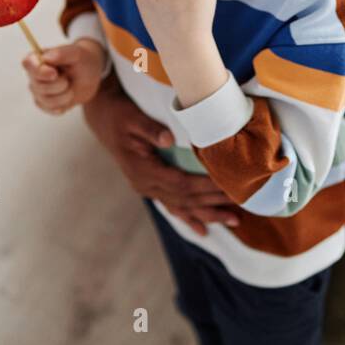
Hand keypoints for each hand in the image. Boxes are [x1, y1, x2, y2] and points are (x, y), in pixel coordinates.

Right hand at [21, 38, 106, 113]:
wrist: (90, 76)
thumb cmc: (81, 61)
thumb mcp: (77, 53)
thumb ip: (62, 53)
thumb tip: (46, 57)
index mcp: (37, 58)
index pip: (27, 64)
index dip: (40, 71)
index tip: (54, 73)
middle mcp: (34, 75)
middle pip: (38, 86)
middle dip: (60, 84)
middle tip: (68, 78)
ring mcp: (38, 91)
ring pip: (46, 100)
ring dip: (65, 95)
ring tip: (71, 87)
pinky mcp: (44, 104)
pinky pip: (51, 110)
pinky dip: (65, 104)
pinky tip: (69, 97)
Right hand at [83, 76, 239, 235]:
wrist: (103, 117)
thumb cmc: (120, 114)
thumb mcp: (133, 118)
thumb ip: (152, 130)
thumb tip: (168, 139)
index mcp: (141, 169)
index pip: (179, 183)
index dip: (204, 187)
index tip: (228, 186)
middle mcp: (144, 184)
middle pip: (185, 199)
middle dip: (214, 203)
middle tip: (241, 205)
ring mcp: (146, 188)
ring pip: (181, 207)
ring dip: (208, 215)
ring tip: (234, 221)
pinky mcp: (150, 186)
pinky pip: (172, 206)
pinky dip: (189, 218)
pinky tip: (204, 230)